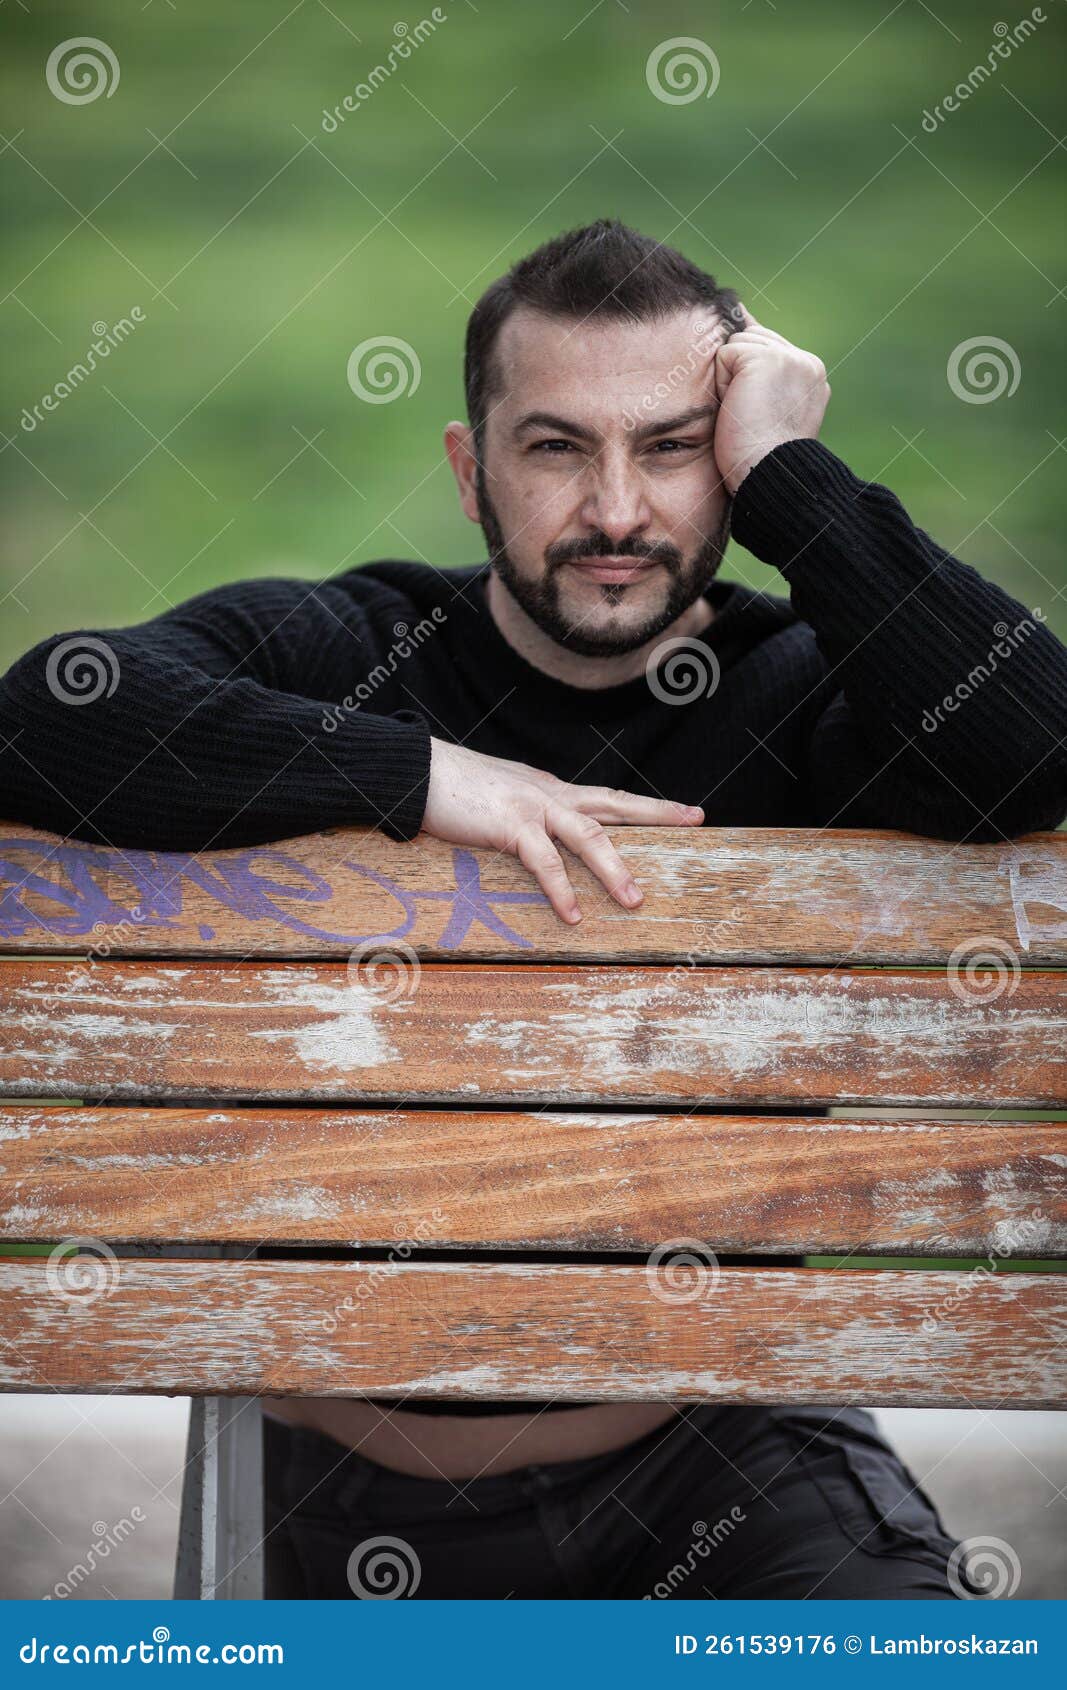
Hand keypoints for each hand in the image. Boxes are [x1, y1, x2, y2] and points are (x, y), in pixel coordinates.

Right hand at [423, 738, 703, 923]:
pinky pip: (543, 861)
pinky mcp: (510, 824)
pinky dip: (560, 888)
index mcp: (549, 790)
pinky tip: (572, 913)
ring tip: (635, 900)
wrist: (416, 770)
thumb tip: (536, 841)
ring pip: (588, 835)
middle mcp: (549, 793)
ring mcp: (532, 806)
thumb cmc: (451, 789)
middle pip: (613, 804)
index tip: (684, 811)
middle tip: (695, 818)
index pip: (606, 798)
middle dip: (657, 813)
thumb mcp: (498, 799)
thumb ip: (523, 817)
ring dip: (613, 869)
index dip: (646, 807)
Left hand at [712, 304, 830, 494]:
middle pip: (750, 339)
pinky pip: (724, 355)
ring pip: (736, 344)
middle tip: (751, 414)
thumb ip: (768, 381)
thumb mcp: (773, 412)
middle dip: (738, 375)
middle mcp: (806, 361)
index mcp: (811, 375)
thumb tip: (740, 350)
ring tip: (746, 411)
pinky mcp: (766, 358)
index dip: (747, 376)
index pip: (766, 346)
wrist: (769, 473)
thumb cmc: (761, 457)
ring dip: (729, 379)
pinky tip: (739, 407)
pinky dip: (722, 384)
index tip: (755, 412)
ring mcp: (789, 356)